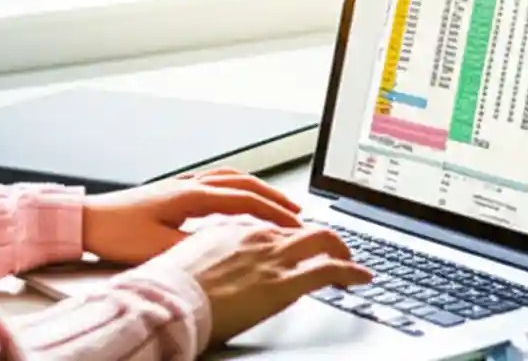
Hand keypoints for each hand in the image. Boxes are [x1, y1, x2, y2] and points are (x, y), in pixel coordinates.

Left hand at [82, 168, 302, 264]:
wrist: (85, 219)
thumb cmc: (115, 232)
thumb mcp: (157, 249)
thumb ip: (194, 250)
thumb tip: (224, 253)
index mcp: (190, 196)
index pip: (243, 201)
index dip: (272, 213)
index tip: (293, 225)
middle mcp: (189, 185)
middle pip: (243, 184)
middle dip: (274, 198)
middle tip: (297, 213)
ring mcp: (182, 185)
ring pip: (231, 179)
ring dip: (257, 190)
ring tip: (276, 203)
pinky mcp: (174, 192)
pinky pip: (216, 182)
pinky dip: (237, 188)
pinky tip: (237, 199)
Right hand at [151, 224, 371, 346]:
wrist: (166, 300)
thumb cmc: (168, 288)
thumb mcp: (185, 262)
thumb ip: (207, 259)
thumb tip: (210, 269)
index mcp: (232, 231)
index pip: (273, 227)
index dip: (289, 236)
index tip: (296, 243)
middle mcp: (257, 236)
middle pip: (303, 227)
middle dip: (325, 237)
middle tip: (336, 248)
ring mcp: (273, 257)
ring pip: (322, 240)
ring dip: (341, 250)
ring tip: (352, 260)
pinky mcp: (285, 283)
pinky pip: (330, 269)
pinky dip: (351, 270)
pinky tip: (361, 276)